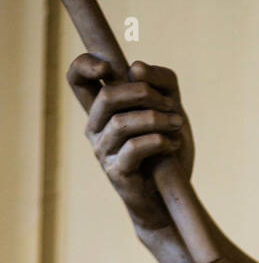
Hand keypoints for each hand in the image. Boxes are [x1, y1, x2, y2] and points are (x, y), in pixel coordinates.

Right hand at [66, 55, 194, 231]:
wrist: (171, 198)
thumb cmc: (168, 150)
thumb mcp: (171, 108)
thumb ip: (161, 82)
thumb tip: (136, 68)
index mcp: (103, 109)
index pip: (77, 79)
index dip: (84, 64)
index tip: (108, 67)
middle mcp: (96, 128)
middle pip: (107, 96)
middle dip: (143, 93)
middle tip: (171, 105)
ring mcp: (103, 151)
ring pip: (122, 123)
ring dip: (156, 119)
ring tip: (177, 125)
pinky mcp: (116, 172)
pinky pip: (134, 148)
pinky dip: (158, 142)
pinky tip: (172, 145)